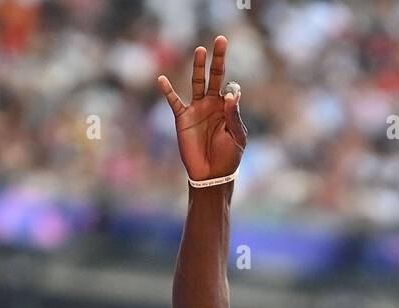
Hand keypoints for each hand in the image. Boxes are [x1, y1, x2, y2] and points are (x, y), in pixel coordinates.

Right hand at [158, 35, 246, 182]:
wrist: (211, 175)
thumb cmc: (228, 158)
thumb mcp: (237, 137)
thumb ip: (234, 116)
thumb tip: (231, 93)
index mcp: (227, 109)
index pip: (231, 89)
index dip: (232, 91)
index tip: (229, 100)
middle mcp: (212, 104)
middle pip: (215, 76)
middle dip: (218, 59)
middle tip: (221, 40)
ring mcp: (197, 108)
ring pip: (197, 81)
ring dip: (198, 66)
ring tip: (201, 50)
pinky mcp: (183, 118)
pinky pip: (174, 101)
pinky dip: (167, 90)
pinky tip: (162, 79)